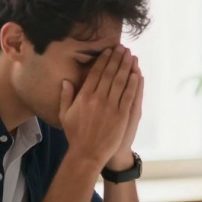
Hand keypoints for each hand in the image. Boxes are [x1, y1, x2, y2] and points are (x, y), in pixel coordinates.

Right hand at [59, 47, 139, 169]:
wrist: (87, 153)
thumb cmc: (76, 135)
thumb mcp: (65, 115)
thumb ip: (66, 96)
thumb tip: (66, 80)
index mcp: (84, 97)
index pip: (95, 74)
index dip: (103, 60)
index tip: (108, 50)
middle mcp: (97, 99)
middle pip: (109, 74)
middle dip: (116, 59)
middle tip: (122, 47)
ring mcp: (110, 107)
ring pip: (120, 82)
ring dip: (126, 67)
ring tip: (130, 55)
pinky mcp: (121, 115)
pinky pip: (128, 96)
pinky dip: (133, 83)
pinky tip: (136, 73)